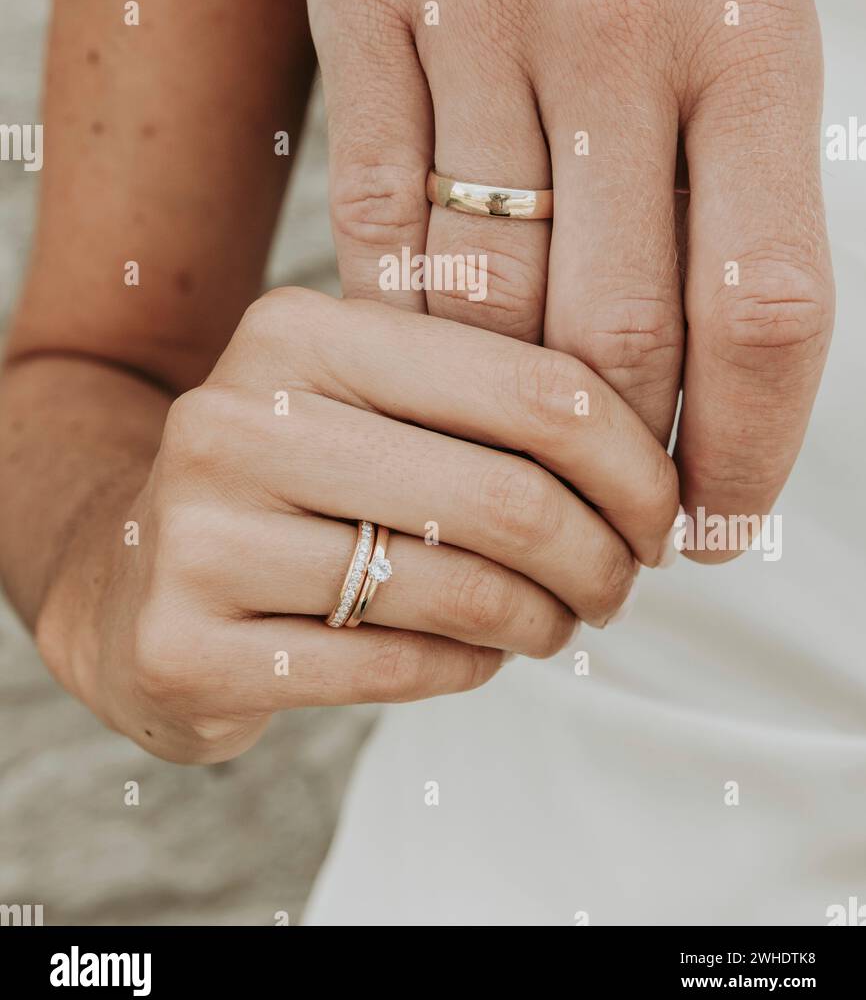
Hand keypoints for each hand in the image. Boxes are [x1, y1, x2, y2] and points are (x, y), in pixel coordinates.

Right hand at [37, 289, 678, 762]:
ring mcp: (198, 534)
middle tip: (624, 582)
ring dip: (544, 620)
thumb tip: (660, 469)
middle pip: (510, 499)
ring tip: (557, 620)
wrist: (123, 570)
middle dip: (604, 557)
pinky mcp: (185, 644)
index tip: (665, 511)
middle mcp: (235, 417)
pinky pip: (396, 668)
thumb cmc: (292, 480)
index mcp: (297, 331)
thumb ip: (484, 403)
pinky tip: (479, 653)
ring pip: (459, 591)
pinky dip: (470, 667)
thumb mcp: (365, 400)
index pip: (532, 388)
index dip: (633, 463)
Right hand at [307, 0, 833, 557]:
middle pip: (613, 330)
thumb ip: (733, 158)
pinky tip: (427, 354)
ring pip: (482, 289)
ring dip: (504, 408)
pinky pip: (375, 210)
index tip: (727, 519)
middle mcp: (612, 33)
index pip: (762, 307)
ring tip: (520, 461)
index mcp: (748, 32)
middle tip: (621, 520)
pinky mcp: (360, 1)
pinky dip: (404, 310)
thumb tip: (708, 340)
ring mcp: (473, 15)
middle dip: (623, 459)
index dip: (751, 450)